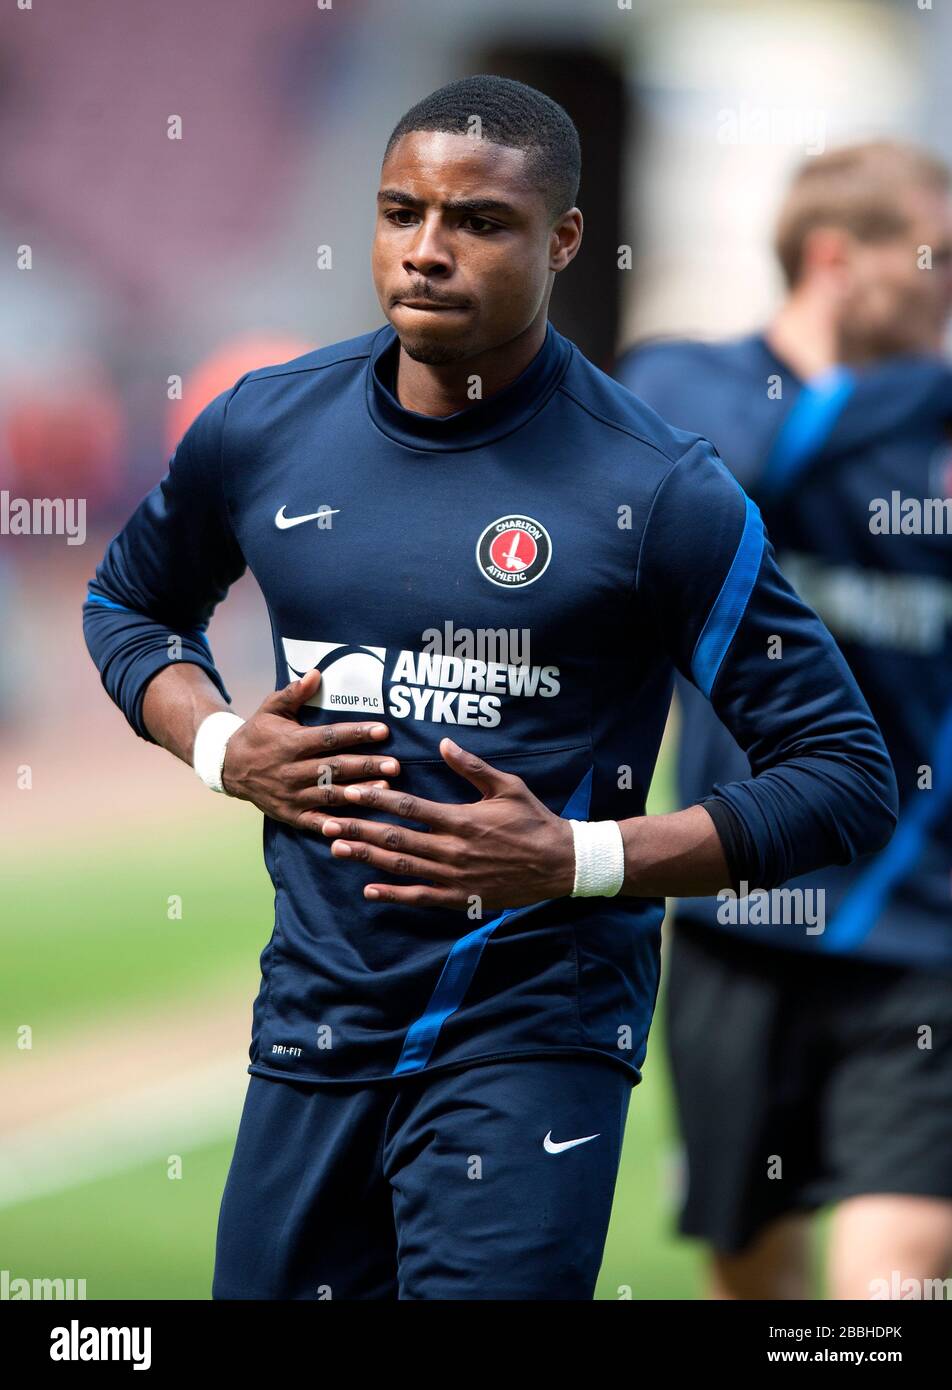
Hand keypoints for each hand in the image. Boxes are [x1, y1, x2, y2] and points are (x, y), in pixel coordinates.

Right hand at [221, 668, 399, 833]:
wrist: (229, 768)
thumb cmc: (258, 734)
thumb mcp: (270, 709)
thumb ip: (293, 693)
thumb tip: (316, 673)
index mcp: (290, 743)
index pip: (328, 738)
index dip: (355, 734)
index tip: (382, 730)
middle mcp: (292, 771)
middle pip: (334, 768)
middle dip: (366, 766)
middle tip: (395, 764)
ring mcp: (292, 796)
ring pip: (330, 795)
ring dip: (358, 793)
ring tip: (386, 789)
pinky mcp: (291, 815)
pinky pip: (316, 822)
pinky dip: (335, 826)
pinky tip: (357, 825)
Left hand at [320, 737, 576, 912]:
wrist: (560, 864)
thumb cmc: (534, 820)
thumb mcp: (507, 786)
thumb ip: (472, 767)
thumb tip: (443, 743)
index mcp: (462, 820)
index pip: (409, 808)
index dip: (376, 800)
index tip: (350, 792)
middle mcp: (453, 850)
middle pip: (396, 838)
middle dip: (358, 829)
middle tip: (325, 822)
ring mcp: (455, 877)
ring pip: (402, 867)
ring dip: (367, 857)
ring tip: (337, 848)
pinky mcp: (461, 898)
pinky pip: (421, 897)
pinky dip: (394, 894)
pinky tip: (369, 889)